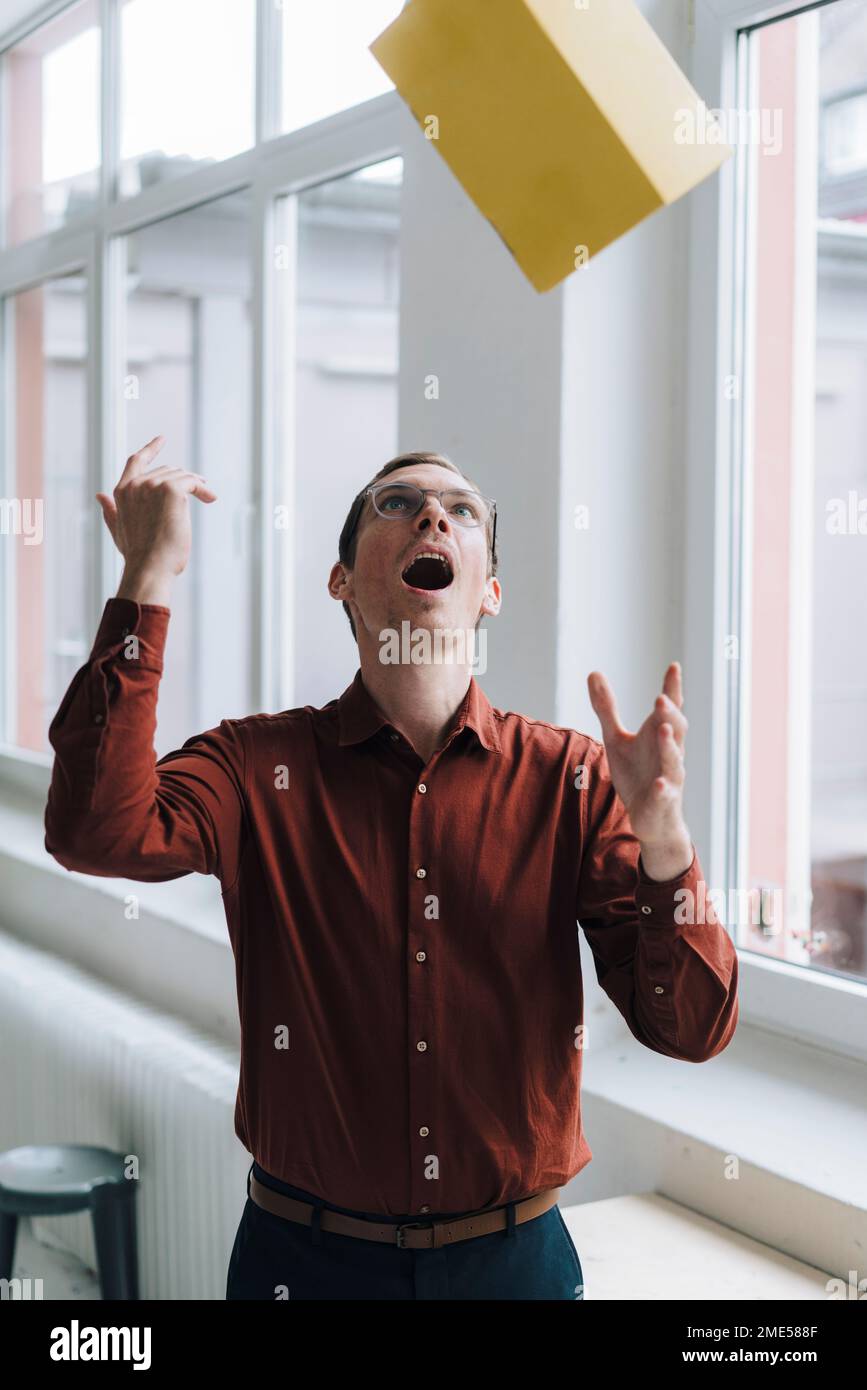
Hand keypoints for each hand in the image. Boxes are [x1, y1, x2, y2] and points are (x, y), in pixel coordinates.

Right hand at [96, 436, 216, 601]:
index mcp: (121, 492)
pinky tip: (211, 498)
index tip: (161, 439)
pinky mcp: (171, 489)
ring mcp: (153, 485)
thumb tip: (99, 495)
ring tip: (208, 496)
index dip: (149, 449)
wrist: (150, 567)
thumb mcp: (119, 529)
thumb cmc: (138, 555)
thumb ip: (111, 510)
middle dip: (184, 479)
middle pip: (166, 471)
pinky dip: (203, 488)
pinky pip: (192, 482)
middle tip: (202, 488)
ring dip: (197, 484)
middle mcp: (136, 484)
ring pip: (181, 476)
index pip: (135, 461)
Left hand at [587, 662, 692, 878]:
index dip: (672, 688)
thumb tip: (593, 673)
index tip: (673, 667)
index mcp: (659, 735)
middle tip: (661, 698)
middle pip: (675, 729)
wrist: (649, 817)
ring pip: (674, 759)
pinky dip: (663, 788)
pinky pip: (665, 793)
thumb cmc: (637, 774)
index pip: (669, 708)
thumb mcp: (616, 738)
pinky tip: (658, 784)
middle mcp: (669, 752)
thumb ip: (607, 708)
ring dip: (669, 746)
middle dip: (670, 714)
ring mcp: (669, 776)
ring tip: (663, 730)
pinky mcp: (663, 800)